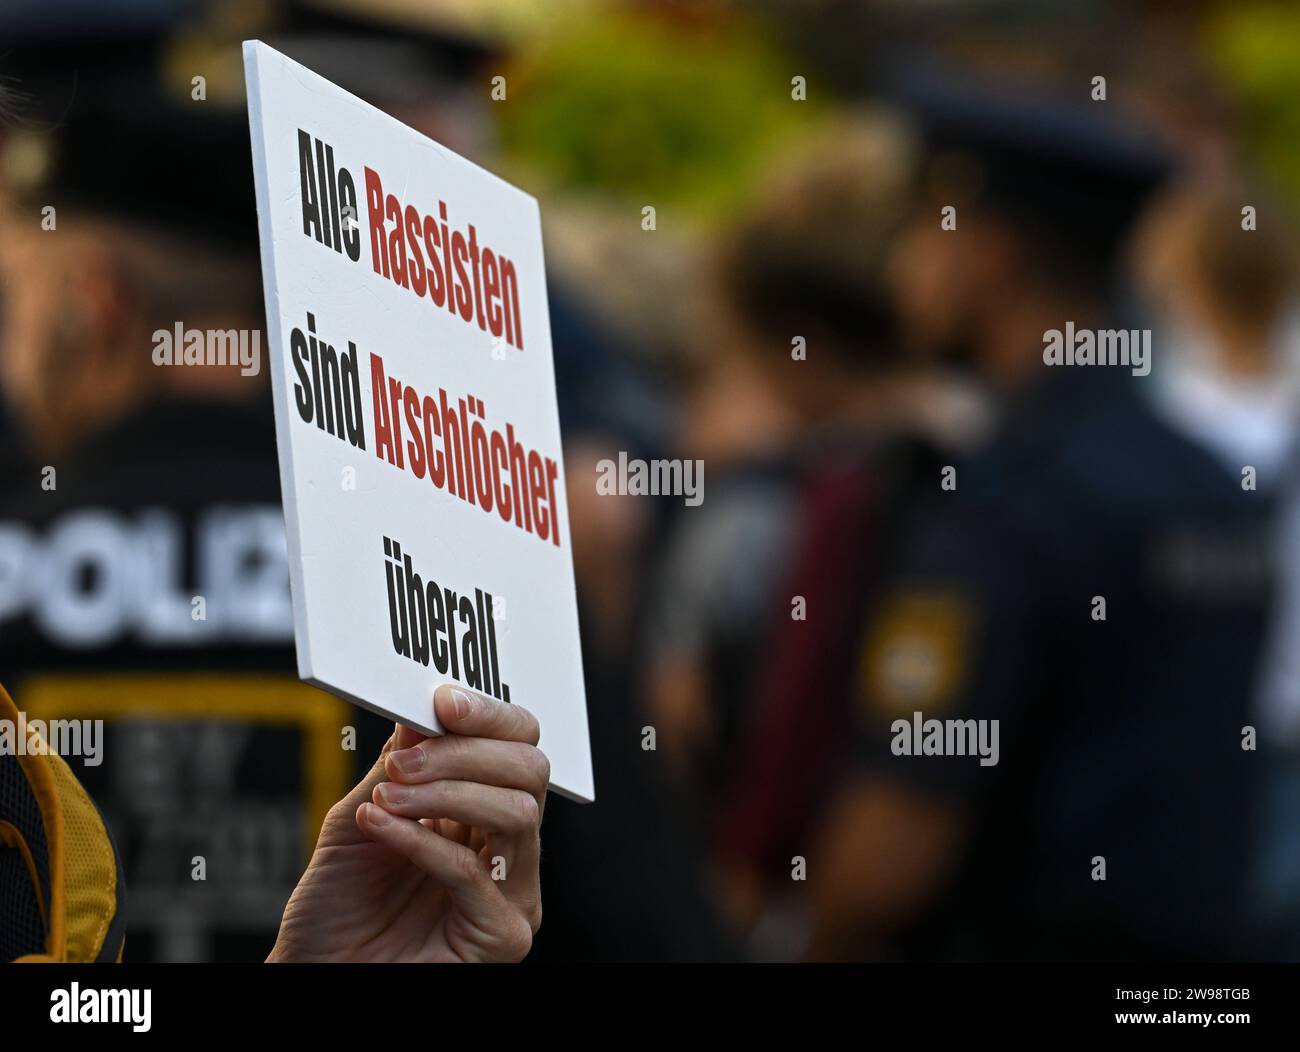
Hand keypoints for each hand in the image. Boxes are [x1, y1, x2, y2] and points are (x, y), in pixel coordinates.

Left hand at [267, 685, 547, 961]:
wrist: (314, 975)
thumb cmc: (337, 908)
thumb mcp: (361, 814)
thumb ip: (395, 764)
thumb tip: (419, 707)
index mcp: (486, 813)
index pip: (520, 746)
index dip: (491, 716)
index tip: (444, 701)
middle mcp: (509, 850)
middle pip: (530, 771)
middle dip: (466, 752)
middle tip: (407, 760)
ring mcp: (513, 894)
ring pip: (516, 813)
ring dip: (445, 792)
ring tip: (387, 798)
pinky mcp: (502, 935)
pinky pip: (472, 871)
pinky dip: (421, 840)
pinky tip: (379, 826)